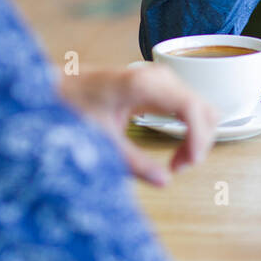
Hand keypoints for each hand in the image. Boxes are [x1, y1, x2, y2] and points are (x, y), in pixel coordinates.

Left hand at [59, 66, 219, 185]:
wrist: (55, 87)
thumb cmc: (71, 107)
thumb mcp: (101, 140)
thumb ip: (134, 162)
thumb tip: (164, 182)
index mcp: (144, 85)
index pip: (191, 108)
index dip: (198, 138)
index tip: (188, 164)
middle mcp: (159, 77)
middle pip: (205, 109)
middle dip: (200, 141)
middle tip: (178, 168)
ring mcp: (163, 80)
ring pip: (202, 109)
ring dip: (198, 137)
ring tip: (177, 160)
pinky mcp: (161, 86)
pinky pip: (190, 108)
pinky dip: (190, 129)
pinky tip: (175, 146)